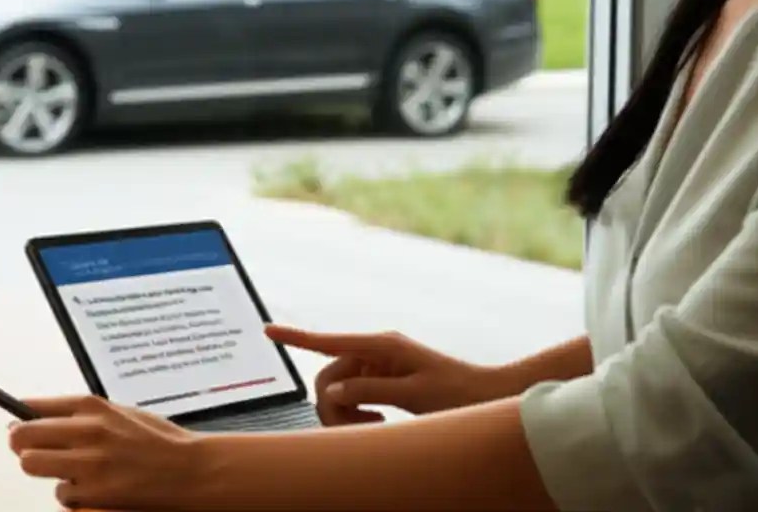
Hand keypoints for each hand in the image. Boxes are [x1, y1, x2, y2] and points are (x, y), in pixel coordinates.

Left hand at [9, 395, 207, 509]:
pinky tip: (92, 488)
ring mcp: (89, 463)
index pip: (34, 407)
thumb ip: (82, 414)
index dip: (20, 418)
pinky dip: (71, 494)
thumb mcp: (121, 413)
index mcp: (93, 406)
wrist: (190, 471)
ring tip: (66, 470)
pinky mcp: (93, 493)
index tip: (16, 424)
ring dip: (44, 469)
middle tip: (33, 452)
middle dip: (22, 445)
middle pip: (21, 437)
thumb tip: (35, 416)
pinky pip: (61, 493)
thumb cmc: (157, 441)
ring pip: (32, 464)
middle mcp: (87, 430)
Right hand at [267, 325, 516, 425]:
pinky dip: (358, 414)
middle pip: (330, 377)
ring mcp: (380, 367)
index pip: (329, 342)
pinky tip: (379, 422)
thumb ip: (369, 390)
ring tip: (375, 426)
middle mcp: (376, 352)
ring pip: (339, 392)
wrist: (490, 397)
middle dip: (335, 405)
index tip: (268, 330)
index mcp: (382, 345)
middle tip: (362, 426)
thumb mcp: (414, 394)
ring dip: (347, 414)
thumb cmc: (459, 393)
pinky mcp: (384, 382)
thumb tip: (332, 391)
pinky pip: (354, 398)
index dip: (296, 337)